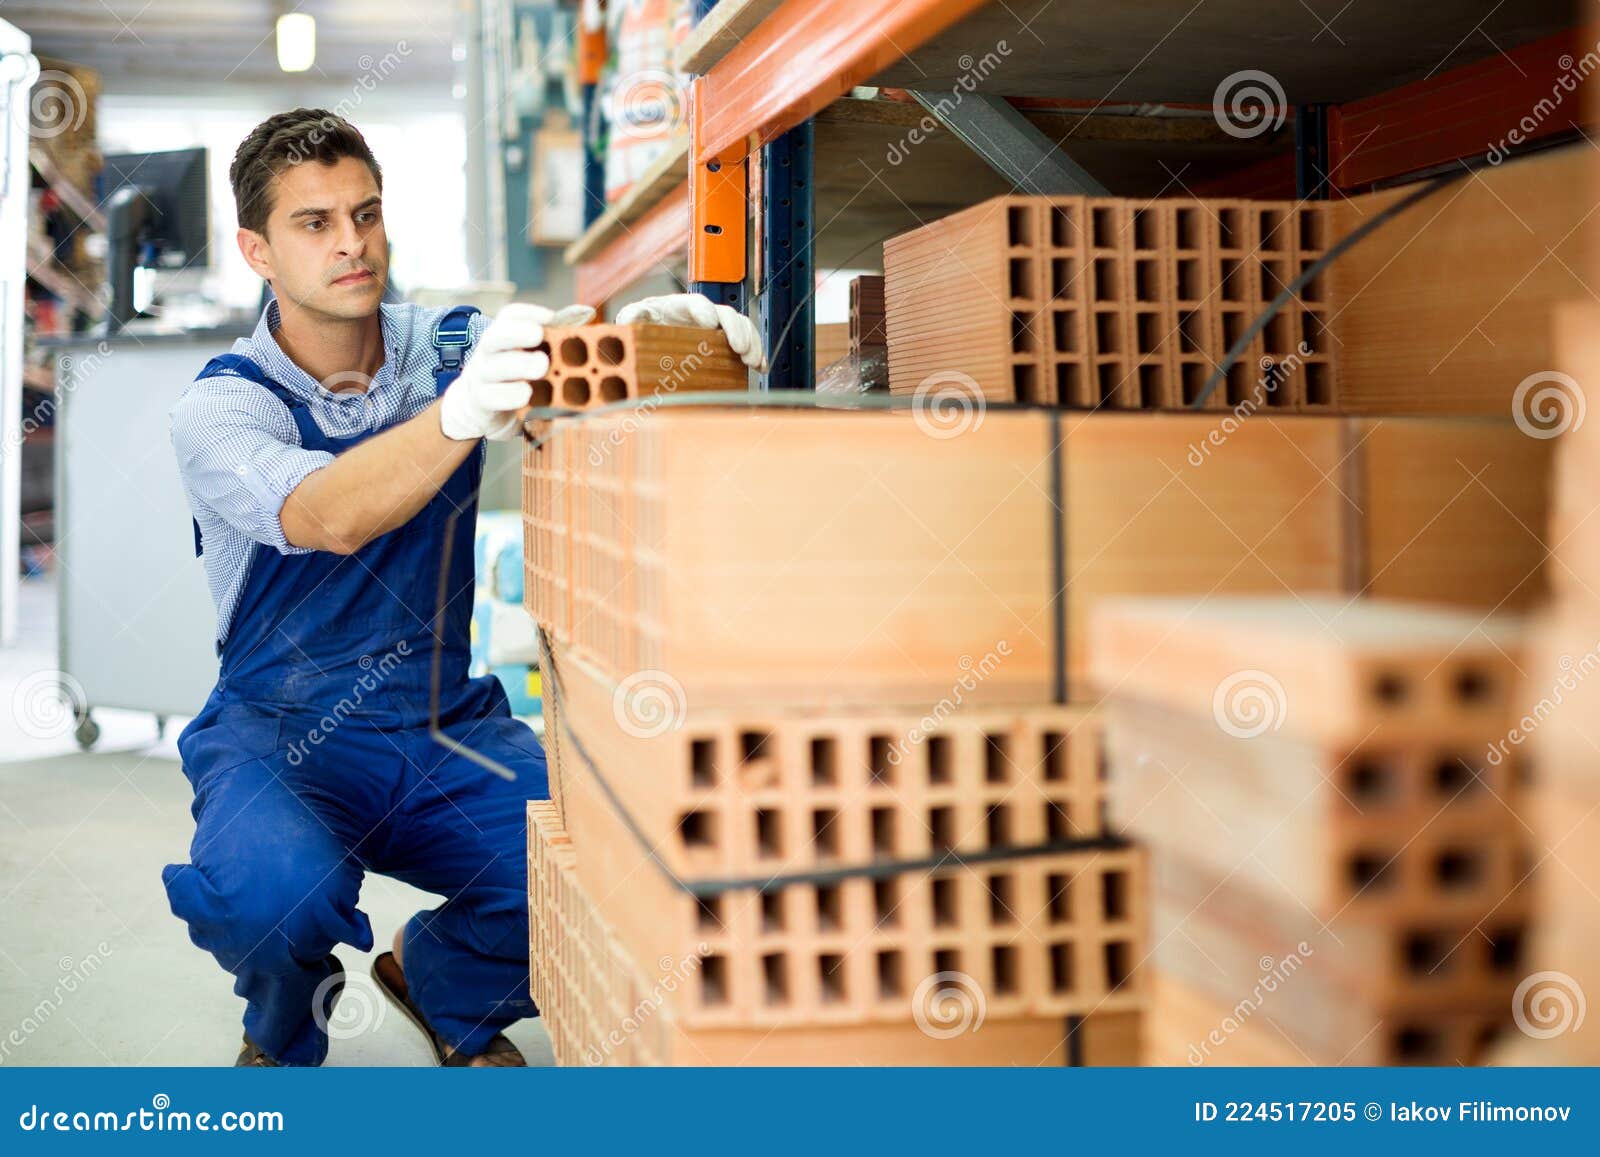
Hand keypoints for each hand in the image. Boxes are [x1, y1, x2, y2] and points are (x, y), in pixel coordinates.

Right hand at [439, 303, 595, 440]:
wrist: (480, 407)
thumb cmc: (517, 378)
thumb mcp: (533, 357)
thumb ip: (555, 342)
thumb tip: (586, 316)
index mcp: (504, 336)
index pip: (510, 316)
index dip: (528, 313)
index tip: (550, 317)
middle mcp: (489, 353)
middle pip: (495, 337)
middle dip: (516, 333)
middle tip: (538, 335)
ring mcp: (483, 377)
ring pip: (492, 367)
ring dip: (517, 365)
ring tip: (540, 367)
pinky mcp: (482, 401)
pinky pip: (490, 396)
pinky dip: (509, 395)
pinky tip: (526, 395)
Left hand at [614, 293, 764, 369]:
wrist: (653, 333)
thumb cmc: (644, 323)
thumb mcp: (633, 319)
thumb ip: (632, 316)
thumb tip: (633, 316)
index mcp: (679, 305)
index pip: (696, 302)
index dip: (704, 310)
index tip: (710, 322)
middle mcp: (702, 313)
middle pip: (725, 313)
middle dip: (735, 329)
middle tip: (739, 348)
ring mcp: (716, 327)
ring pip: (741, 326)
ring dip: (750, 341)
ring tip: (751, 360)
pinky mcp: (725, 342)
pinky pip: (746, 342)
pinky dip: (756, 353)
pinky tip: (760, 367)